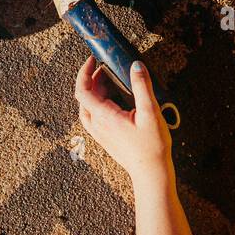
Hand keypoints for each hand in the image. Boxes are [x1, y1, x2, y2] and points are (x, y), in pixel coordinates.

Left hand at [73, 57, 172, 193]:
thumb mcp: (151, 112)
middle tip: (107, 68)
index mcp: (104, 117)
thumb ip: (142, 87)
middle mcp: (97, 125)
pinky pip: (92, 116)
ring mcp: (99, 134)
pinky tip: (111, 101)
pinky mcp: (104, 139)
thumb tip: (136, 66)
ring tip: (109, 81)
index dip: (84, 72)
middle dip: (92, 78)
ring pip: (87, 107)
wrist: (151, 174)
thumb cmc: (152, 146)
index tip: (93, 60)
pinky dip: (97, 103)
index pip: (82, 90)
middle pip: (84, 97)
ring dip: (94, 91)